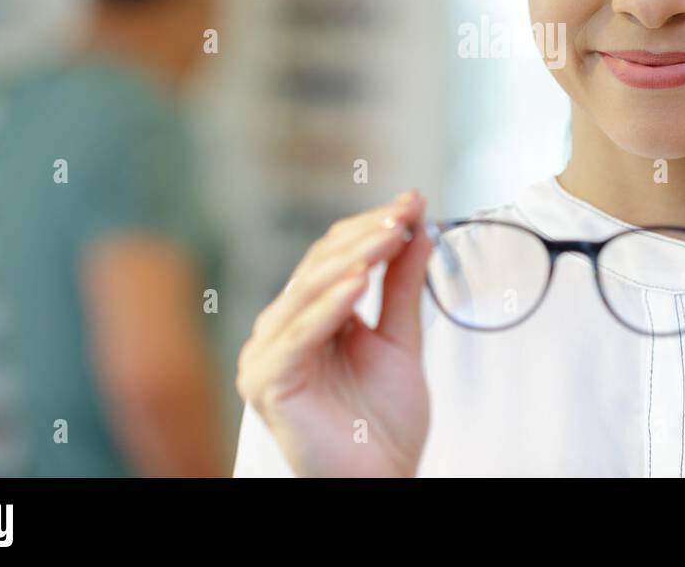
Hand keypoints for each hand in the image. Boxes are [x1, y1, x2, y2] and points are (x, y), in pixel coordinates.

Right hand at [236, 190, 431, 476]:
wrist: (381, 482)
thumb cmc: (383, 424)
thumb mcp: (400, 340)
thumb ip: (403, 286)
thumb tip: (418, 228)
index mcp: (307, 319)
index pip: (333, 257)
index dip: (371, 227)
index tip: (413, 202)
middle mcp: (280, 332)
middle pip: (318, 267)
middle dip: (365, 237)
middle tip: (404, 213)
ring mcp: (267, 356)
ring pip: (306, 293)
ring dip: (351, 261)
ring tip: (388, 237)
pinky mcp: (266, 383)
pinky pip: (297, 337)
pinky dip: (328, 307)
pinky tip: (358, 284)